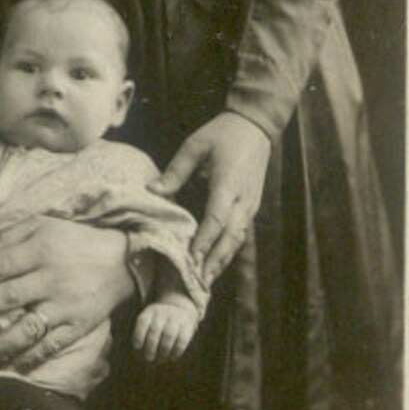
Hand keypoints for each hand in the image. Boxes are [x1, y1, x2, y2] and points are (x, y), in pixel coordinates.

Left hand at [0, 217, 132, 371]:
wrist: (122, 261)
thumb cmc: (74, 240)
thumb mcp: (43, 225)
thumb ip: (10, 237)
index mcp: (41, 249)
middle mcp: (52, 278)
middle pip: (8, 297)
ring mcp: (66, 306)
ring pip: (28, 328)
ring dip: (0, 344)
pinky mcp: (79, 326)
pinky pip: (51, 346)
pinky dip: (30, 358)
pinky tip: (10, 365)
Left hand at [132, 299, 199, 363]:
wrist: (181, 309)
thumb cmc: (158, 324)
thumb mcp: (148, 324)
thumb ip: (142, 338)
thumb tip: (140, 357)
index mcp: (150, 312)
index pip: (142, 322)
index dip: (138, 337)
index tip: (137, 348)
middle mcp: (163, 313)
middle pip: (154, 331)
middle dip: (150, 348)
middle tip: (148, 359)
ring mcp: (176, 318)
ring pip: (168, 336)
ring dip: (163, 351)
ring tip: (161, 359)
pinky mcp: (187, 326)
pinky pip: (181, 340)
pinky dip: (176, 351)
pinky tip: (172, 357)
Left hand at [149, 111, 270, 286]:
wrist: (256, 127)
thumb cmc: (223, 134)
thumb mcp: (195, 146)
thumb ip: (175, 172)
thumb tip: (152, 191)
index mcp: (228, 184)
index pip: (216, 219)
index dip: (204, 241)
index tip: (191, 259)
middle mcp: (243, 200)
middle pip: (230, 237)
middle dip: (214, 261)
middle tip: (198, 283)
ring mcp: (250, 205)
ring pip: (237, 239)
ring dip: (222, 260)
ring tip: (206, 281)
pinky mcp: (251, 207)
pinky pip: (240, 233)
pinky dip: (228, 250)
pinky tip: (216, 263)